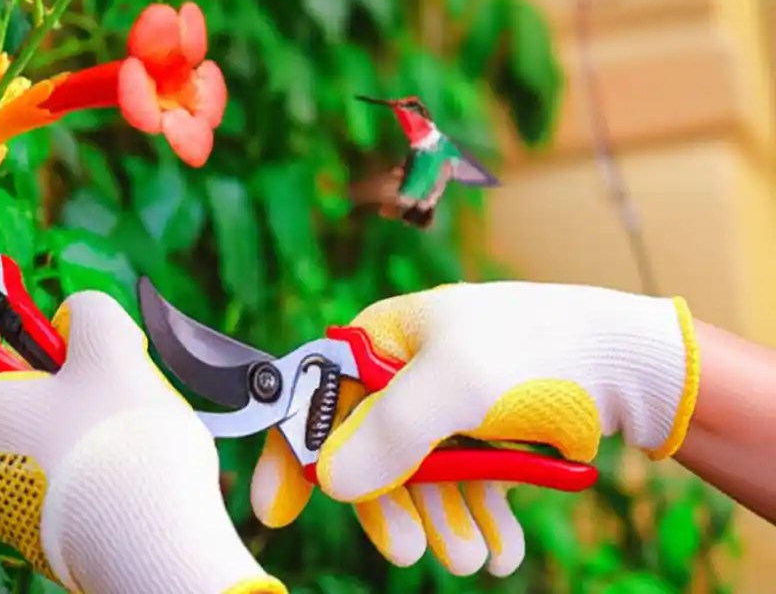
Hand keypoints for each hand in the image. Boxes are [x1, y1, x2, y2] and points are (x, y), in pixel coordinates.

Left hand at [0, 290, 286, 593]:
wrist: (151, 547)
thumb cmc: (121, 449)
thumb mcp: (115, 354)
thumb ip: (89, 315)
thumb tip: (75, 316)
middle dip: (33, 382)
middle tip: (84, 375)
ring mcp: (7, 506)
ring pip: (22, 443)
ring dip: (61, 423)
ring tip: (114, 423)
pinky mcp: (42, 534)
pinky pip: (48, 481)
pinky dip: (78, 464)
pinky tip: (121, 464)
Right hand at [248, 281, 698, 576]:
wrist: (627, 362)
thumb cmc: (533, 351)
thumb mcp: (452, 385)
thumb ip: (386, 432)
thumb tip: (326, 482)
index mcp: (381, 343)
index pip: (315, 400)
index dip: (290, 454)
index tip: (275, 509)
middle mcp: (406, 376)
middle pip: (368, 455)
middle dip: (390, 508)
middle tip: (408, 551)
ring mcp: (448, 410)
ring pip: (421, 482)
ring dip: (443, 525)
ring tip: (473, 559)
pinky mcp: (486, 437)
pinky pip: (466, 489)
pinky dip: (480, 522)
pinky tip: (500, 551)